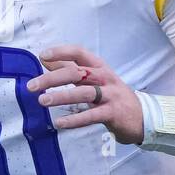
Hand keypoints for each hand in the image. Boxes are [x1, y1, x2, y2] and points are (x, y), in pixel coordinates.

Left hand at [26, 44, 143, 144]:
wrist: (142, 117)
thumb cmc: (112, 95)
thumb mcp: (93, 79)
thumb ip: (70, 69)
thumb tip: (45, 60)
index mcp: (99, 67)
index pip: (80, 53)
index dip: (61, 52)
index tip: (42, 55)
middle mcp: (105, 78)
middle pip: (77, 73)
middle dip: (52, 79)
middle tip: (32, 86)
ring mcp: (110, 95)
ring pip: (83, 93)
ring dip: (61, 96)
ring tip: (42, 101)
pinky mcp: (113, 113)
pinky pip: (91, 116)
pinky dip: (75, 119)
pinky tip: (59, 123)